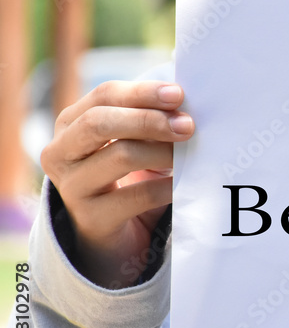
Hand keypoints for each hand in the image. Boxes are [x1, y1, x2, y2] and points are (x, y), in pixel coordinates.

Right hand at [41, 81, 194, 287]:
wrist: (112, 235)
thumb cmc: (126, 177)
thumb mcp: (130, 143)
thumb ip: (147, 121)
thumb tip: (183, 105)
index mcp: (70, 124)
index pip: (104, 95)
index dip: (142, 92)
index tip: (178, 94)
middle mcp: (61, 152)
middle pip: (100, 122)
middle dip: (148, 120)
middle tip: (187, 126)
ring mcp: (72, 187)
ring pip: (120, 156)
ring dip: (162, 152)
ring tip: (188, 156)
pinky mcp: (92, 218)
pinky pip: (139, 195)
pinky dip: (167, 186)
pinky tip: (182, 183)